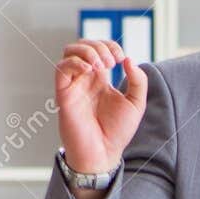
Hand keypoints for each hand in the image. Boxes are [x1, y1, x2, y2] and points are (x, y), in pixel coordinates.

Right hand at [55, 38, 147, 173]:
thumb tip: (129, 60)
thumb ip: (138, 81)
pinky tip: (89, 71)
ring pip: (69, 51)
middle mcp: (85, 79)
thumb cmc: (117, 133)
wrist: (103, 153)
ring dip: (86, 50)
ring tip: (101, 65)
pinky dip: (75, 62)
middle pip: (83, 45)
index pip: (99, 49)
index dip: (110, 45)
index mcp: (100, 79)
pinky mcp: (64, 94)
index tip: (121, 58)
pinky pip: (61, 68)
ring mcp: (74, 85)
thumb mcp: (136, 104)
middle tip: (112, 62)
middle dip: (99, 45)